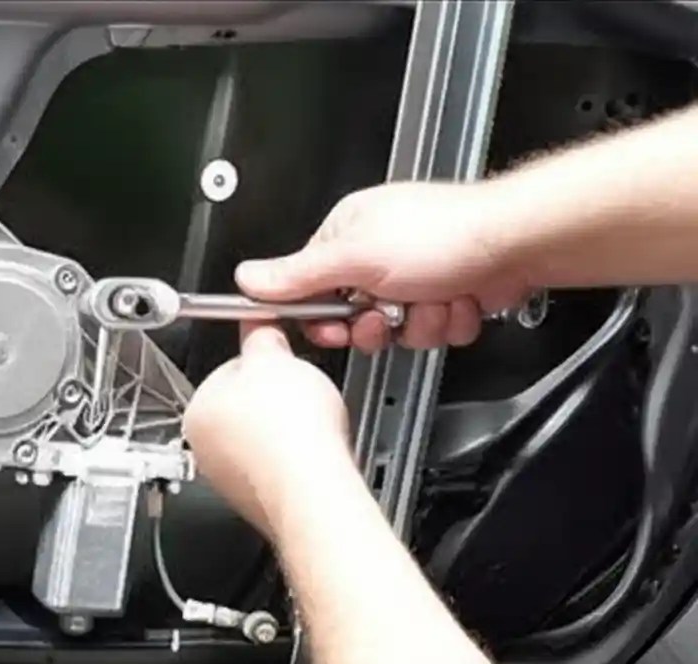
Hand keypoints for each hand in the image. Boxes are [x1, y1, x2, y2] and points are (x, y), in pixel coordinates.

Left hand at [183, 323, 353, 534]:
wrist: (313, 491)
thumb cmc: (288, 433)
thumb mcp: (274, 360)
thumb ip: (262, 338)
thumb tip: (260, 329)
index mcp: (197, 412)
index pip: (228, 371)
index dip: (263, 362)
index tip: (282, 361)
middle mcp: (207, 449)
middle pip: (245, 405)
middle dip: (275, 396)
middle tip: (299, 395)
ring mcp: (232, 478)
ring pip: (264, 436)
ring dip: (288, 427)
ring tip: (309, 425)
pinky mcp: (261, 498)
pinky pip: (280, 464)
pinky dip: (296, 455)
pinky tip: (311, 451)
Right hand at [236, 182, 531, 352]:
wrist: (515, 245)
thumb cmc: (445, 234)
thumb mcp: (354, 258)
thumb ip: (297, 276)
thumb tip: (247, 279)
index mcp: (346, 234)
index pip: (310, 287)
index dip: (322, 316)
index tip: (335, 326)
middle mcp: (378, 252)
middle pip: (354, 316)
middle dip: (379, 323)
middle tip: (390, 313)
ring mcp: (415, 275)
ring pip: (397, 329)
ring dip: (420, 323)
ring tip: (436, 297)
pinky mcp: (445, 294)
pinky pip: (431, 330)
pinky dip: (448, 322)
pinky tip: (459, 299)